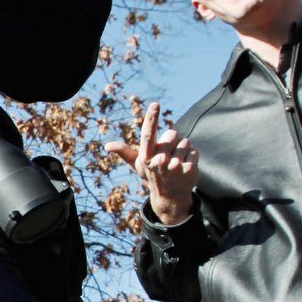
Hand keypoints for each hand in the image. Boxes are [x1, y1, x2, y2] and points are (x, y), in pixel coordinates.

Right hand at [106, 105, 199, 225]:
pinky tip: (185, 167)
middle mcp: (159, 162)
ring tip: (176, 162)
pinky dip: (192, 156)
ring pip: (185, 142)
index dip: (151, 118)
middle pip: (172, 133)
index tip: (155, 104)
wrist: (170, 197)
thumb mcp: (138, 164)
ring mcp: (175, 166)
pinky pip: (194, 150)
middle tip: (168, 154)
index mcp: (146, 157)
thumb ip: (124, 152)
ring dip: (182, 149)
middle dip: (172, 140)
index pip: (148, 134)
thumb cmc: (152, 175)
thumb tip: (107, 145)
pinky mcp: (190, 169)